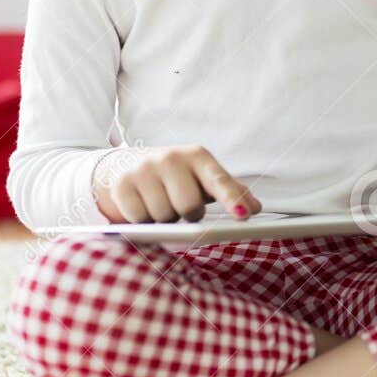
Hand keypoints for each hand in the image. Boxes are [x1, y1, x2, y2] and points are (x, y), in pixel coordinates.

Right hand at [92, 144, 260, 222]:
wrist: (126, 166)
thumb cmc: (176, 176)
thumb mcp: (203, 177)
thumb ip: (230, 191)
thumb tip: (254, 208)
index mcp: (198, 157)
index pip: (219, 181)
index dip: (232, 199)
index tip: (244, 215)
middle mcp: (171, 158)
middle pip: (189, 206)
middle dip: (189, 214)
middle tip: (183, 206)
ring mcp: (145, 170)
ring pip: (164, 215)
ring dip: (165, 218)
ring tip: (161, 203)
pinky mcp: (122, 184)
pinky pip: (139, 218)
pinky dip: (143, 220)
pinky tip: (143, 206)